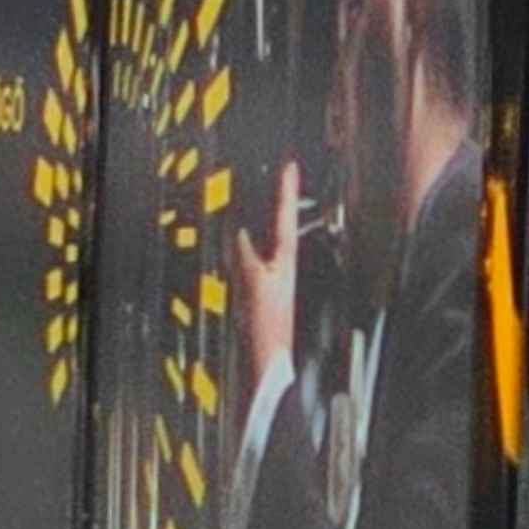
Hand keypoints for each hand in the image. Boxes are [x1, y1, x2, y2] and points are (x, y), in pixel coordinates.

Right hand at [229, 155, 304, 402]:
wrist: (265, 363)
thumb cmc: (266, 326)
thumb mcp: (253, 282)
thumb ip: (245, 253)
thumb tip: (238, 231)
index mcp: (285, 260)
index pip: (285, 217)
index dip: (286, 191)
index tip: (290, 165)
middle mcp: (282, 267)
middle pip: (278, 224)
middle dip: (277, 199)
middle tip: (276, 174)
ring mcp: (272, 279)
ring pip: (266, 240)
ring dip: (263, 219)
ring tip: (259, 197)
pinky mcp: (260, 292)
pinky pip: (253, 256)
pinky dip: (248, 242)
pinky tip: (239, 239)